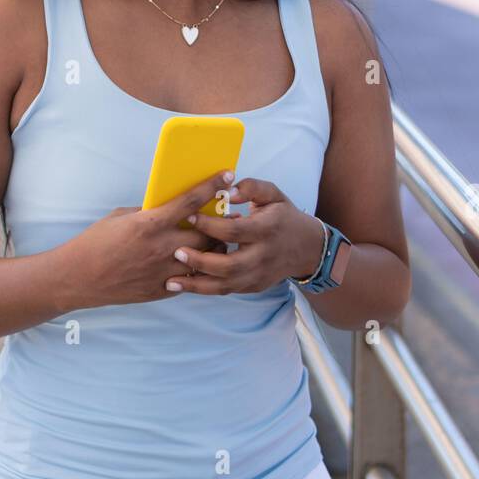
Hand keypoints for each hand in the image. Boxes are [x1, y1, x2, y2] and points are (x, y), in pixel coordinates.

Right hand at [52, 171, 233, 311]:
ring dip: (213, 249)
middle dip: (221, 225)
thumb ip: (149, 212)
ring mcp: (163, 272)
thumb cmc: (96, 242)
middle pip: (207, 233)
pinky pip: (191, 279)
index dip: (212, 186)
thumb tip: (172, 206)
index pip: (190, 201)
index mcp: (150, 224)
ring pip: (205, 260)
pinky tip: (197, 261)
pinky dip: (196, 269)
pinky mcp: (161, 290)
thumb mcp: (121, 217)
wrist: (77, 278)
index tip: (227, 175)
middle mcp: (160, 248)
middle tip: (229, 217)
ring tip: (217, 241)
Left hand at [165, 177, 327, 295]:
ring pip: (225, 285)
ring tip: (171, 280)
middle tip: (176, 251)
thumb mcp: (273, 194)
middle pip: (228, 265)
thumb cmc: (284, 215)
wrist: (307, 248)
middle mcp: (262, 256)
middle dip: (200, 260)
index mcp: (267, 230)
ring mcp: (258, 275)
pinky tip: (185, 285)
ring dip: (196, 284)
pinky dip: (204, 290)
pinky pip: (226, 290)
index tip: (188, 215)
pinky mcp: (253, 287)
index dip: (210, 224)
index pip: (234, 230)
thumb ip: (251, 187)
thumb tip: (228, 191)